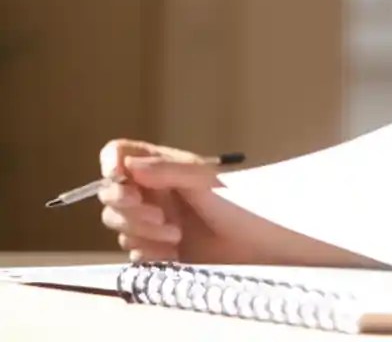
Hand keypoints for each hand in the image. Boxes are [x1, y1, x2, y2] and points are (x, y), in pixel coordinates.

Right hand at [97, 140, 265, 263]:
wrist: (264, 243)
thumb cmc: (243, 202)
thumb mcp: (206, 181)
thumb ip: (167, 171)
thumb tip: (126, 164)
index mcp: (163, 166)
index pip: (119, 154)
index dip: (110, 164)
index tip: (119, 179)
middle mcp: (154, 191)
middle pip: (111, 195)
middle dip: (128, 209)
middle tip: (159, 217)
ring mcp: (154, 221)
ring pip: (120, 227)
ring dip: (141, 233)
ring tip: (177, 236)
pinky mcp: (159, 249)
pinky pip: (134, 253)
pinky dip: (148, 254)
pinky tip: (175, 253)